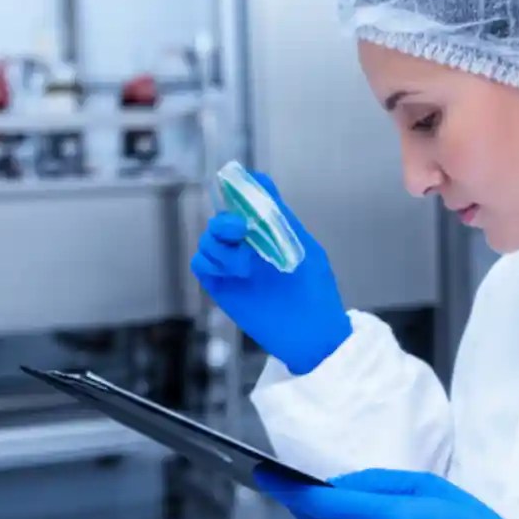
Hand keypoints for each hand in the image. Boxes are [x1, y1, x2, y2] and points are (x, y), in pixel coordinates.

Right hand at [190, 171, 351, 374]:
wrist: (313, 336)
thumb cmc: (317, 292)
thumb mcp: (304, 248)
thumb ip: (281, 219)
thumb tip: (262, 182)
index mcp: (270, 232)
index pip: (246, 201)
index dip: (239, 191)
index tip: (238, 188)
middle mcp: (249, 246)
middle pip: (221, 220)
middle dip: (225, 221)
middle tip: (240, 229)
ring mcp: (234, 267)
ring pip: (208, 242)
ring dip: (221, 247)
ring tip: (245, 266)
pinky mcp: (223, 288)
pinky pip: (201, 265)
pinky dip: (211, 263)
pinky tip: (233, 273)